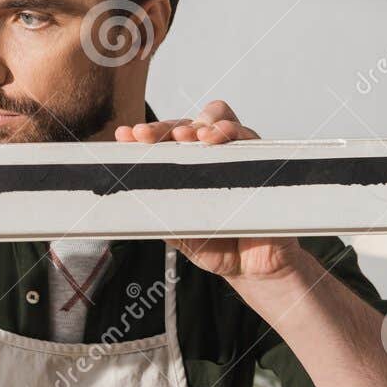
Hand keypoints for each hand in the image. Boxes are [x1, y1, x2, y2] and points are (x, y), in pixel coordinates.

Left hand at [113, 101, 304, 282]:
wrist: (254, 267)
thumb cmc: (218, 244)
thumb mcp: (180, 232)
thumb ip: (160, 213)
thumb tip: (130, 199)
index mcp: (189, 167)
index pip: (166, 141)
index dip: (146, 135)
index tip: (124, 136)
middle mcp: (213, 155)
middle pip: (188, 123)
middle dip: (164, 126)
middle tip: (146, 136)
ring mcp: (238, 155)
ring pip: (220, 120)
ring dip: (197, 124)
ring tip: (182, 137)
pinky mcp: (262, 160)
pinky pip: (249, 137)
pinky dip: (231, 132)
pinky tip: (214, 140)